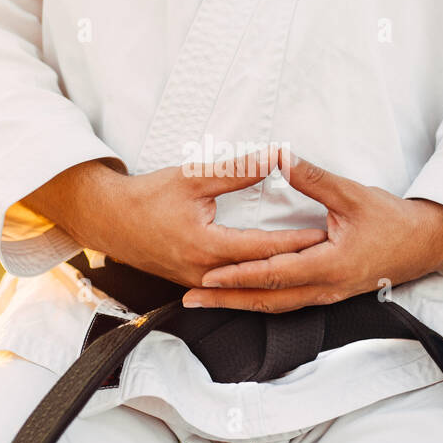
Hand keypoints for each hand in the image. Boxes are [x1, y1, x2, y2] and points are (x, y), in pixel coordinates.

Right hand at [20, 151, 327, 287]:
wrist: (109, 220)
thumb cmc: (149, 196)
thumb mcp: (194, 176)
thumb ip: (236, 170)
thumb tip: (275, 158)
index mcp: (207, 246)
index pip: (265, 248)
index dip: (298, 241)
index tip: (328, 233)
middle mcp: (205, 271)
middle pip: (262, 272)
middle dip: (298, 263)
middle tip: (333, 253)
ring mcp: (198, 281)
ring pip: (248, 284)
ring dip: (280, 275)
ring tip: (313, 265)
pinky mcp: (192, 281)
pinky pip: (232, 285)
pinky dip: (257, 279)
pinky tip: (277, 273)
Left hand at [181, 151, 442, 312]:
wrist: (425, 244)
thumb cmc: (392, 219)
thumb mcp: (353, 194)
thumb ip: (314, 178)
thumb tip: (282, 157)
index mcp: (329, 264)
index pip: (274, 273)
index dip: (239, 275)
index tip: (207, 276)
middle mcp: (325, 287)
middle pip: (267, 299)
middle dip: (227, 301)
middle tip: (189, 300)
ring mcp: (327, 295)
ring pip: (276, 305)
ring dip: (240, 304)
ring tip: (206, 302)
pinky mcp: (329, 293)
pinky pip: (288, 303)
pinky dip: (261, 301)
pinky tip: (242, 298)